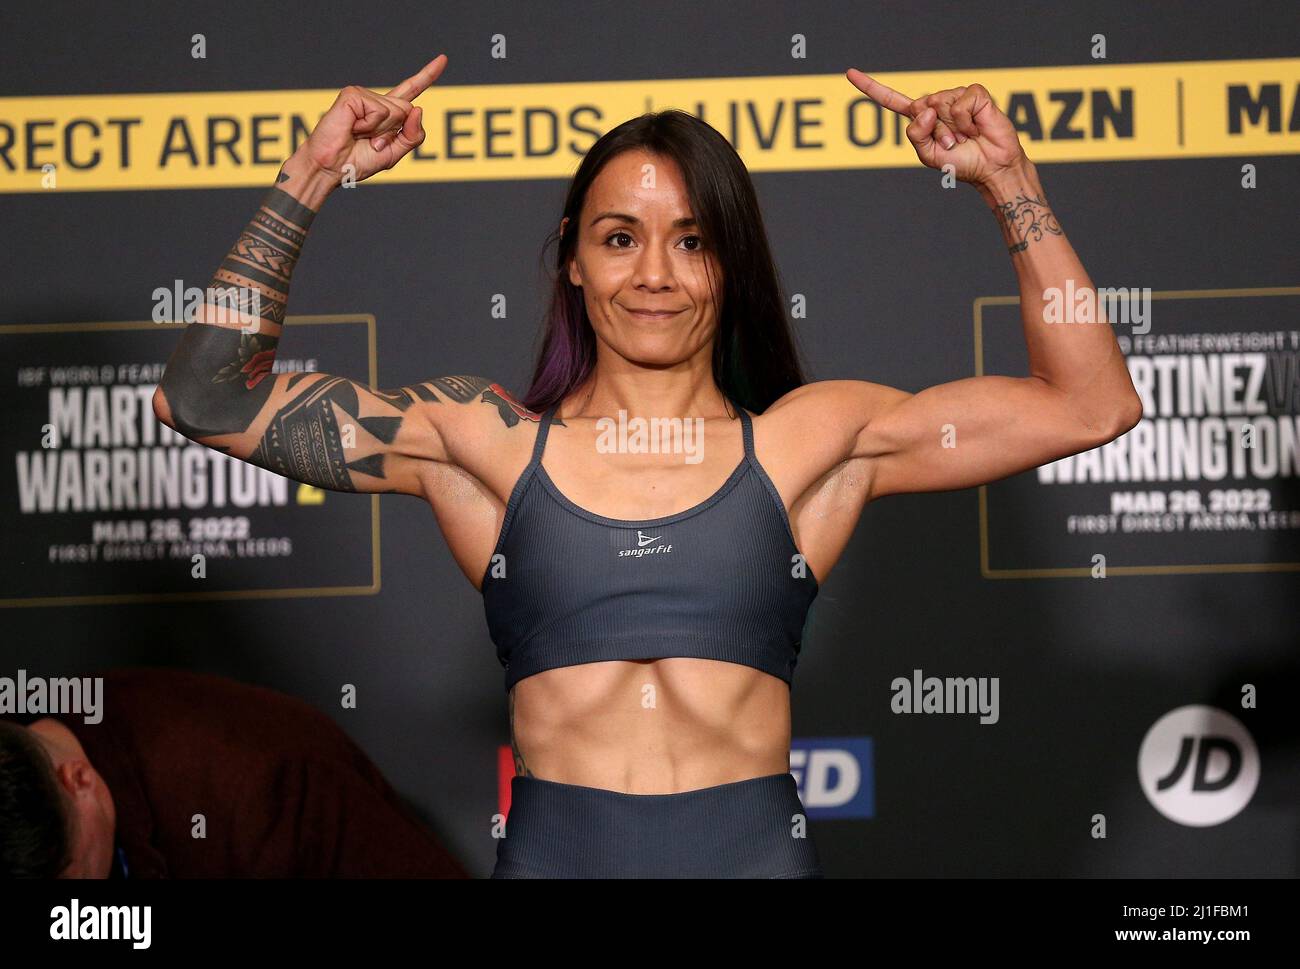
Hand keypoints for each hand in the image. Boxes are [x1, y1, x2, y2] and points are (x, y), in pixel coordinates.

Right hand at [297, 54, 444, 185]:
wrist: (332, 168)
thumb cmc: (356, 162)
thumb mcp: (394, 154)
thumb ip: (412, 136)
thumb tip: (418, 109)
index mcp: (386, 114)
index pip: (410, 91)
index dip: (426, 75)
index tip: (443, 59)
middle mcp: (376, 101)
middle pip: (408, 110)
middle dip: (394, 133)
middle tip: (370, 143)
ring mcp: (363, 95)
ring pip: (396, 111)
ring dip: (381, 132)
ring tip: (359, 136)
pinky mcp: (353, 95)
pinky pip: (380, 111)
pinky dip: (370, 126)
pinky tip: (353, 128)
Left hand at [845, 69, 1027, 186]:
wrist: (990, 167)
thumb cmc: (960, 163)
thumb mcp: (928, 155)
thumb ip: (916, 135)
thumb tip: (925, 107)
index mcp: (920, 120)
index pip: (892, 101)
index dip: (871, 88)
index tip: (850, 73)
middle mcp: (936, 105)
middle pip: (919, 107)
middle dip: (935, 130)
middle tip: (952, 143)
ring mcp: (955, 97)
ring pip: (940, 103)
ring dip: (952, 127)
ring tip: (965, 137)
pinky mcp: (974, 94)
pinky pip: (961, 102)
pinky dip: (966, 120)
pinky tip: (976, 128)